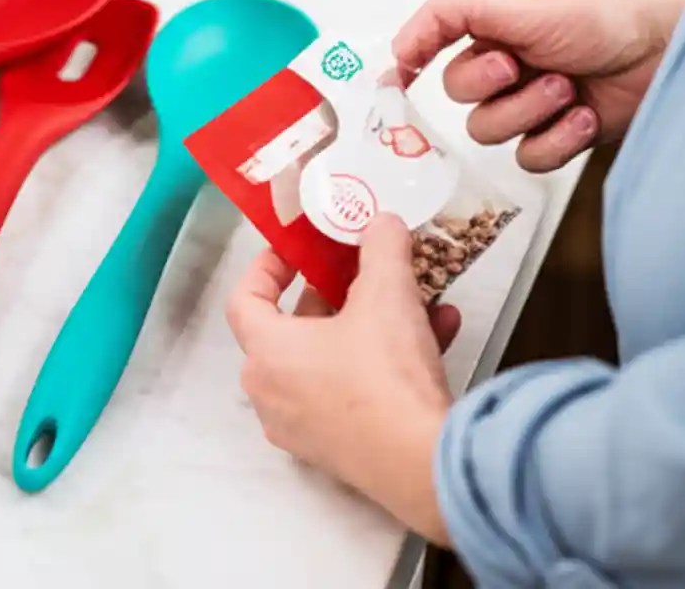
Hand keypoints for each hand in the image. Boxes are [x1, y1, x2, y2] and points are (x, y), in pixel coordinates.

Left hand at [226, 214, 461, 544]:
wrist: (422, 463)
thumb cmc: (386, 377)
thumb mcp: (388, 295)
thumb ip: (381, 248)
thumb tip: (382, 222)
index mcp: (267, 352)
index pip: (244, 299)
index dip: (266, 267)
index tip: (294, 250)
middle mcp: (273, 393)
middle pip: (292, 330)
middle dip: (332, 295)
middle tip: (360, 271)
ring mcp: (302, 426)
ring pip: (331, 361)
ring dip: (373, 326)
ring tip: (419, 301)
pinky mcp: (337, 449)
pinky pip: (354, 392)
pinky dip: (386, 364)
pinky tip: (440, 336)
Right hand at [393, 0, 684, 171]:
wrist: (670, 55)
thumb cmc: (613, 15)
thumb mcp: (529, 6)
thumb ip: (460, 16)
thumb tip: (404, 39)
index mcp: (491, 1)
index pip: (433, 27)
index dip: (412, 53)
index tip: (400, 77)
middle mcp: (500, 45)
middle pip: (454, 89)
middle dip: (495, 85)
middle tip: (524, 65)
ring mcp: (522, 91)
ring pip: (485, 128)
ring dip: (530, 111)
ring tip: (569, 90)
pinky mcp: (545, 128)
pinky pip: (523, 155)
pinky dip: (555, 139)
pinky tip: (583, 116)